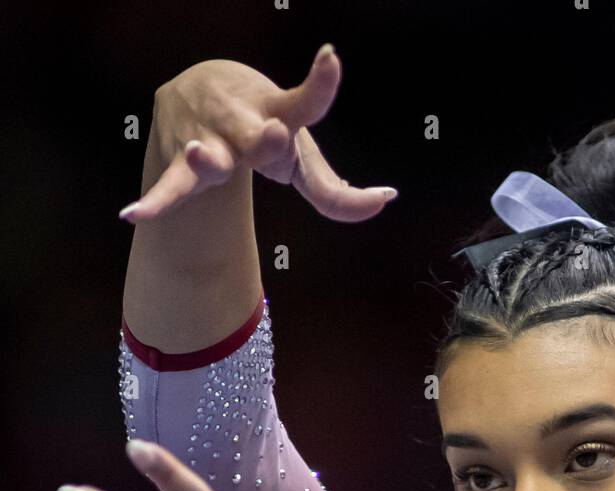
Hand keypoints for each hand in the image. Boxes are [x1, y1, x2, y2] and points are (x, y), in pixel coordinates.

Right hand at [121, 52, 396, 222]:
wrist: (198, 91)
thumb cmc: (260, 128)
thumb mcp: (299, 155)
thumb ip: (337, 190)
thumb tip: (387, 198)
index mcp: (278, 115)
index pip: (305, 102)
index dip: (320, 85)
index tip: (330, 58)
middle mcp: (243, 122)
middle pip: (257, 136)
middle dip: (265, 139)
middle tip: (275, 135)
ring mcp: (212, 141)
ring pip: (210, 155)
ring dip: (207, 158)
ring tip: (203, 155)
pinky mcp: (184, 162)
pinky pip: (170, 186)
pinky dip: (155, 201)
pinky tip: (133, 214)